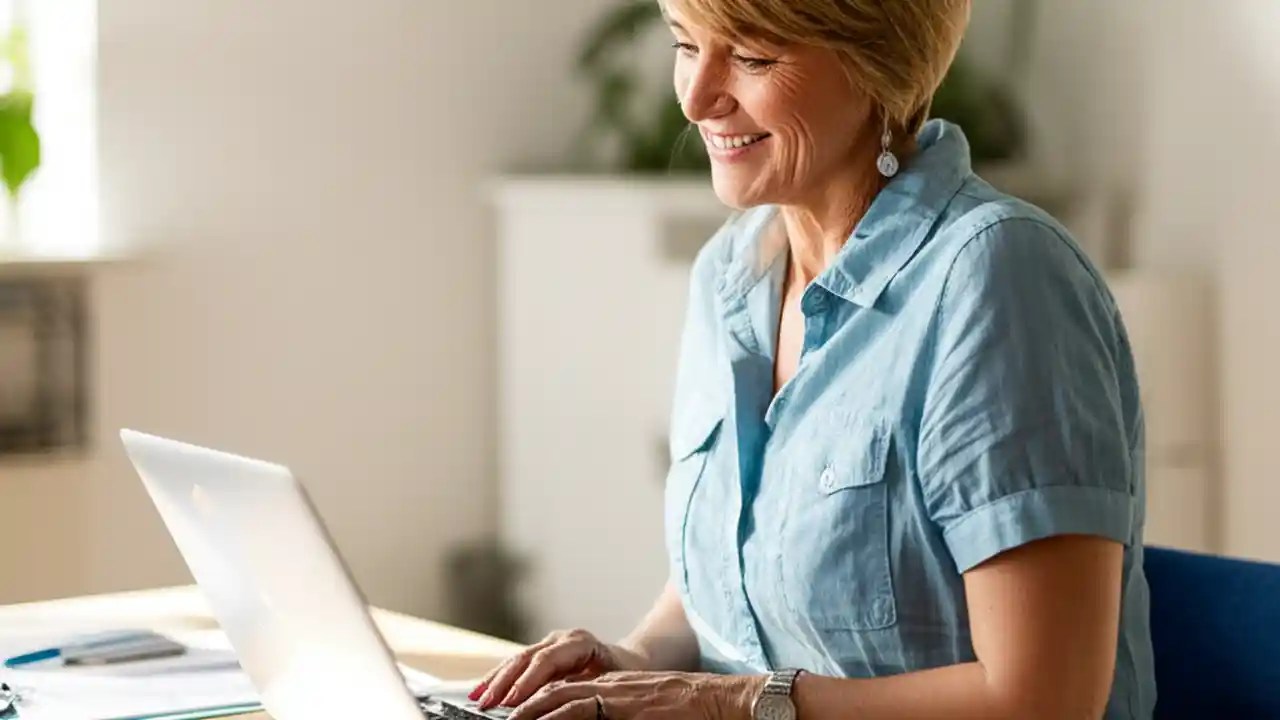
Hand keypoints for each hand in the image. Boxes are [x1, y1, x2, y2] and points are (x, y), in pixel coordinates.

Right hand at [471, 629, 647, 709]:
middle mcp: (561, 638)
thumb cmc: (624, 676)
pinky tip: (482, 691)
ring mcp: (550, 643)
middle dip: (504, 682)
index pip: (547, 660)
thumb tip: (556, 707)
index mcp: (580, 642)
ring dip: (495, 680)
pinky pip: (517, 665)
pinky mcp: (541, 653)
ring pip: (516, 660)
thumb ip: (581, 693)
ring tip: (477, 699)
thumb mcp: (608, 685)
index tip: (512, 701)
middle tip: (486, 704)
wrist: (629, 662)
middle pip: (526, 658)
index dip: (527, 681)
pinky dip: (499, 678)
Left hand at [505, 671, 763, 719]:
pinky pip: (579, 709)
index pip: (561, 689)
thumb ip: (615, 716)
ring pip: (557, 695)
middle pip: (550, 687)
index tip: (507, 713)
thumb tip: (591, 719)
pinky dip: (552, 718)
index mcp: (611, 687)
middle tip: (489, 714)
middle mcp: (607, 684)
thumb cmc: (689, 713)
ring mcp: (614, 692)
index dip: (531, 700)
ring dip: (525, 709)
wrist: (722, 701)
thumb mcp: (644, 715)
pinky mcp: (623, 704)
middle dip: (517, 702)